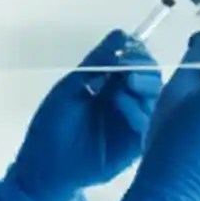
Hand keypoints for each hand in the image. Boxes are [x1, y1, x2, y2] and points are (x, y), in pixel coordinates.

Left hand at [7, 30, 162, 200]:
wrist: (45, 167)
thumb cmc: (51, 126)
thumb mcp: (70, 88)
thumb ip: (96, 63)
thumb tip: (120, 34)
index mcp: (108, 86)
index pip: (134, 63)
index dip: (136, 53)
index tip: (129, 48)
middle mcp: (124, 101)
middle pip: (150, 78)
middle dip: (144, 68)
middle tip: (130, 70)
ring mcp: (131, 123)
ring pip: (154, 98)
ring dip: (143, 86)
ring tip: (124, 86)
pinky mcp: (135, 144)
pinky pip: (147, 123)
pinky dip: (137, 111)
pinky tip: (121, 107)